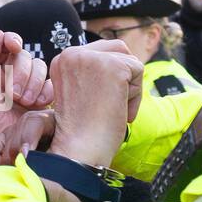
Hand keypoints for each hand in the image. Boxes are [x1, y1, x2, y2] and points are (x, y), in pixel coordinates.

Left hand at [0, 30, 53, 163]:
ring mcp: (29, 85)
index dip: (13, 40)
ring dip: (31, 84)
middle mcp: (13, 73)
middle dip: (19, 72)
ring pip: (40, 67)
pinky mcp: (42, 98)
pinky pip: (51, 84)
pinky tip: (35, 105)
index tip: (14, 46)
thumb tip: (1, 33)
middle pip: (26, 55)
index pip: (8, 42)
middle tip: (11, 93)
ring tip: (22, 102)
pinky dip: (44, 93)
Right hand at [46, 42, 143, 167]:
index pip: (100, 52)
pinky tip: (119, 111)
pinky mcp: (112, 67)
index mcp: (62, 59)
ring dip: (129, 87)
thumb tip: (123, 61)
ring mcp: (92, 58)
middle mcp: (73, 53)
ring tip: (111, 108)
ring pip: (130, 61)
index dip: (108, 78)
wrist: (79, 152)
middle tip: (107, 104)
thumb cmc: (81, 131)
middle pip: (117, 49)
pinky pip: (138, 72)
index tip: (96, 103)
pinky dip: (135, 96)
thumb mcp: (80, 91)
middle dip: (122, 77)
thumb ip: (91, 72)